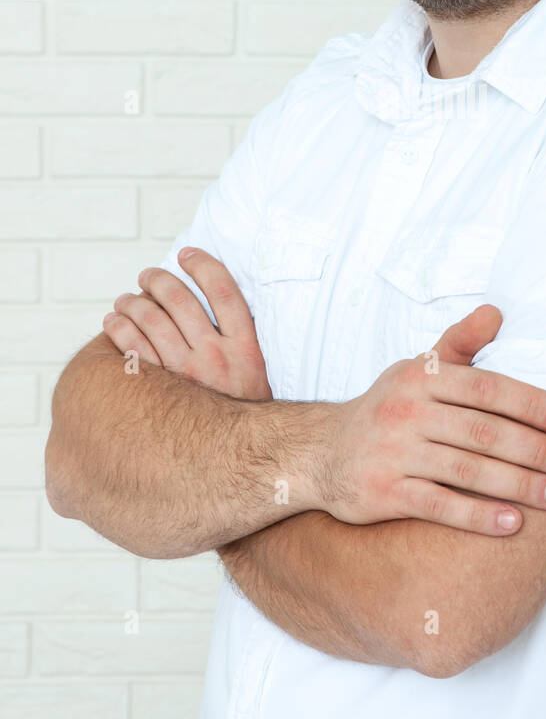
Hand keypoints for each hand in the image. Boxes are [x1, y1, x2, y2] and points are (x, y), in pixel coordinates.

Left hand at [102, 248, 270, 401]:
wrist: (241, 465)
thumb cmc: (245, 417)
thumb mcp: (259, 376)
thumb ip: (242, 343)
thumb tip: (219, 307)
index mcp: (247, 348)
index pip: (224, 290)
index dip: (203, 265)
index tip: (187, 254)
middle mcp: (218, 358)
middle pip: (181, 299)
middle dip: (159, 279)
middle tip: (147, 276)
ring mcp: (187, 376)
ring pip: (152, 320)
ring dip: (133, 301)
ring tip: (125, 299)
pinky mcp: (161, 395)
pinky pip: (133, 349)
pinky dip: (119, 329)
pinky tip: (113, 322)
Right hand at [312, 304, 545, 535]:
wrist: (321, 453)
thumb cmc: (388, 409)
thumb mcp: (418, 370)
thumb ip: (461, 344)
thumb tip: (497, 312)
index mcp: (422, 377)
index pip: (487, 388)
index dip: (532, 404)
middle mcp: (407, 411)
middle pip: (484, 432)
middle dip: (537, 451)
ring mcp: (394, 452)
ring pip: (468, 470)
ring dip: (520, 486)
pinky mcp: (383, 492)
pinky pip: (439, 506)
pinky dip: (478, 516)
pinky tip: (513, 524)